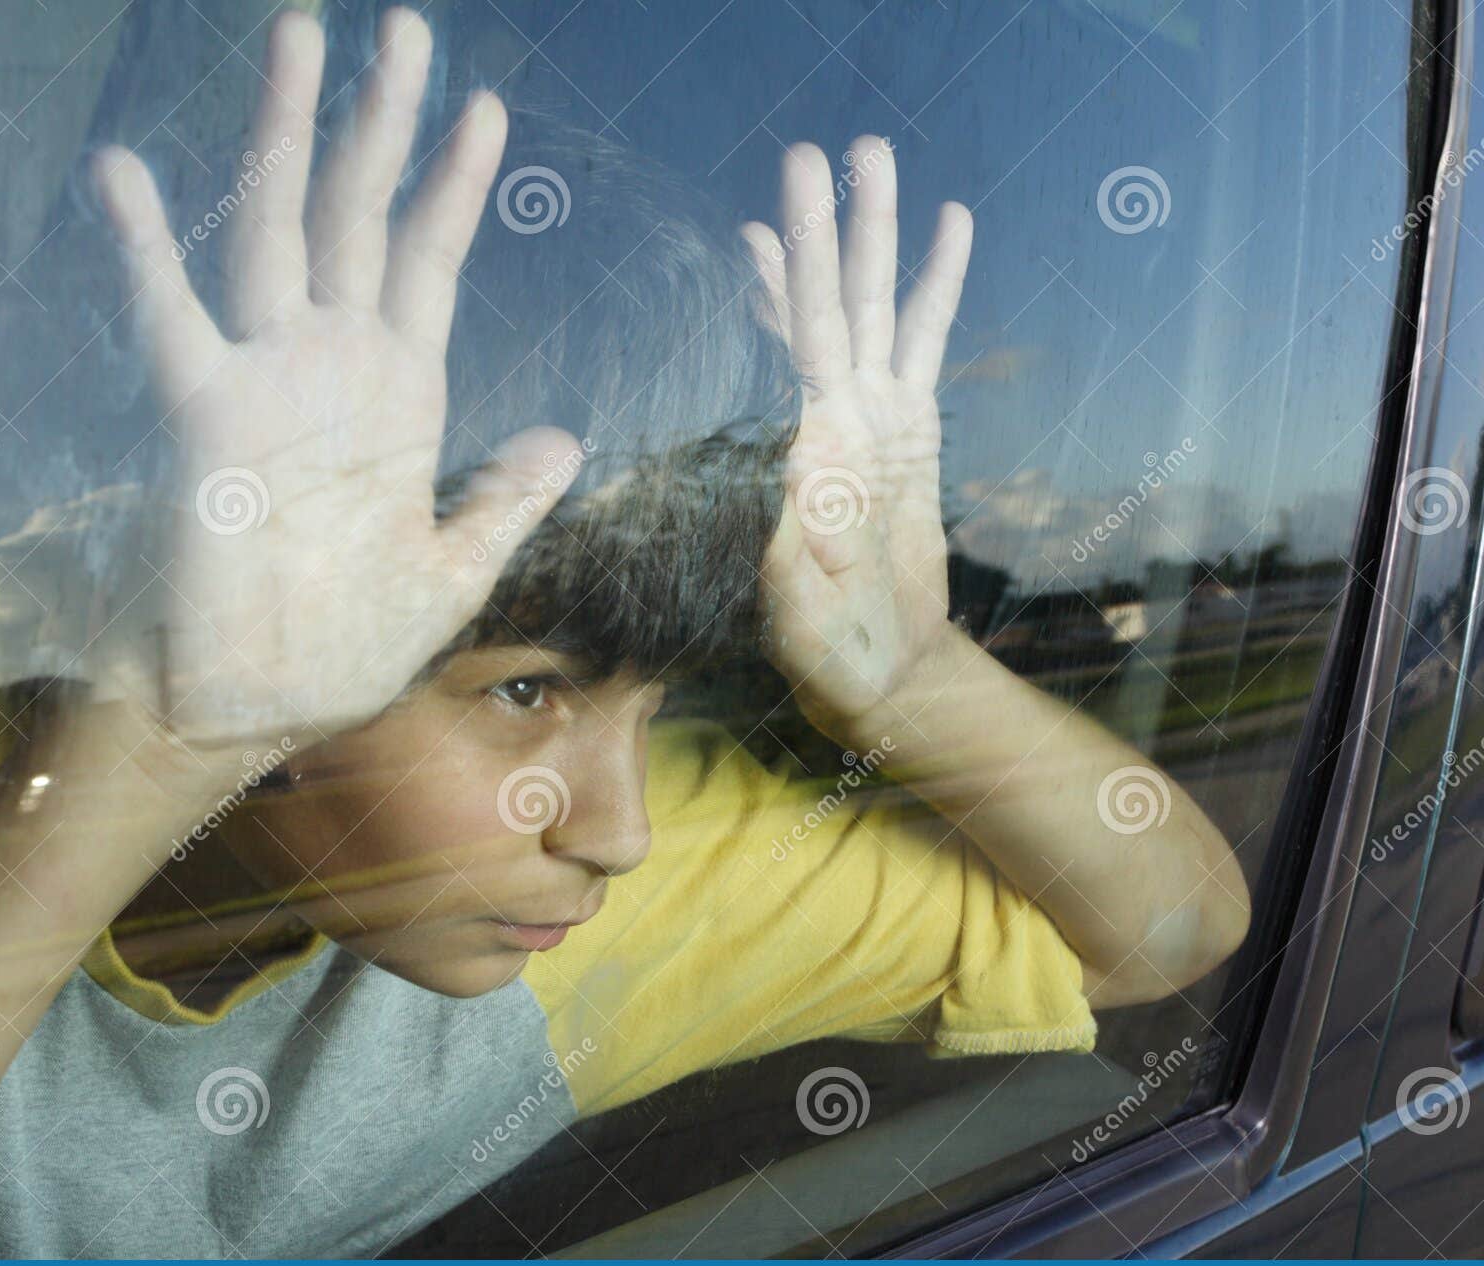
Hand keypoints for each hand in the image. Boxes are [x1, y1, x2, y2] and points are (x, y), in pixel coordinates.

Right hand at [91, 9, 577, 770]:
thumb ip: (502, 499)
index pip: (429, 263)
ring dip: (288, 133)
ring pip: (278, 227)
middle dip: (382, 124)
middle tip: (404, 32)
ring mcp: (267, 378)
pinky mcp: (205, 413)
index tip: (486, 111)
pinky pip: (170, 314)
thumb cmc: (352, 644)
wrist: (263, 702)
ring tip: (299, 35)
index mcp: (398, 397)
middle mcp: (333, 366)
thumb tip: (566, 437)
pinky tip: (126, 169)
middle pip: (360, 216)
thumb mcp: (452, 570)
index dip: (455, 187)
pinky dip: (145, 245)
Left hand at [743, 137, 971, 743]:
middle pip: (831, 311)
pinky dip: (939, 286)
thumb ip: (796, 560)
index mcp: (805, 458)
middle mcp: (834, 424)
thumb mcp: (804, 620)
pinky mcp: (912, 429)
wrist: (883, 669)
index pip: (789, 362)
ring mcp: (874, 420)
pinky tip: (951, 225)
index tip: (757, 230)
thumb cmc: (831, 655)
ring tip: (876, 158)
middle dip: (826, 234)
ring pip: (878, 311)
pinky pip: (926, 343)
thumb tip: (793, 479)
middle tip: (817, 153)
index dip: (778, 294)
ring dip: (878, 237)